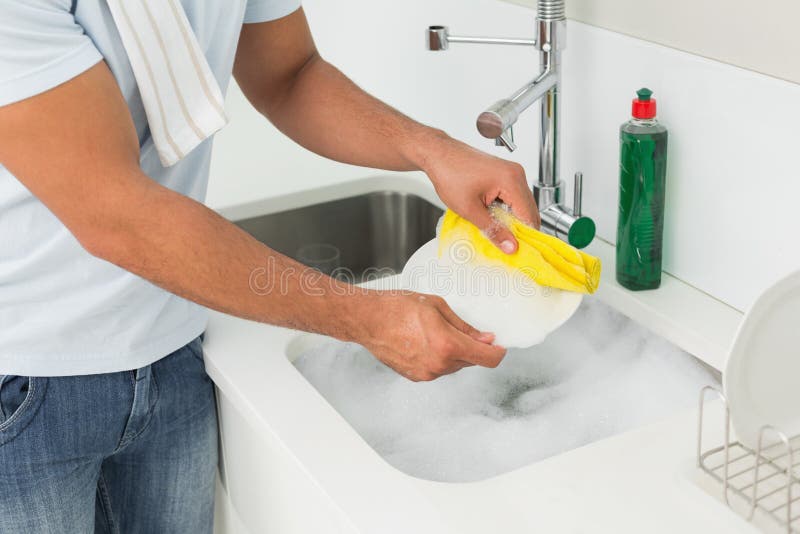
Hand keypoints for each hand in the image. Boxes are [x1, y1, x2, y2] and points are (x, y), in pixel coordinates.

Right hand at [352, 292, 506, 381]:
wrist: (367, 320)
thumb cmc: (397, 307)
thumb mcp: (437, 307)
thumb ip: (465, 326)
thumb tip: (485, 339)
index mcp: (448, 345)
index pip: (488, 359)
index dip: (498, 352)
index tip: (499, 346)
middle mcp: (439, 364)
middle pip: (471, 362)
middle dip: (472, 347)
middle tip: (462, 330)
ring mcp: (427, 373)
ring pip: (454, 366)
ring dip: (454, 353)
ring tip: (435, 332)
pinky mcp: (416, 377)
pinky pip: (438, 369)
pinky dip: (439, 357)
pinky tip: (424, 341)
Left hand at [417, 131, 540, 252]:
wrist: (438, 154)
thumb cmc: (449, 174)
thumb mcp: (469, 209)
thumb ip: (493, 230)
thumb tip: (510, 247)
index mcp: (511, 180)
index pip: (529, 215)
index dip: (525, 236)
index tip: (519, 251)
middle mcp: (516, 174)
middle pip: (529, 210)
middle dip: (519, 229)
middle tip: (506, 245)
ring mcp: (511, 172)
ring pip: (522, 205)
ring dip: (512, 219)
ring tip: (496, 230)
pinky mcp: (505, 174)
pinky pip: (513, 197)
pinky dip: (507, 210)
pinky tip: (493, 217)